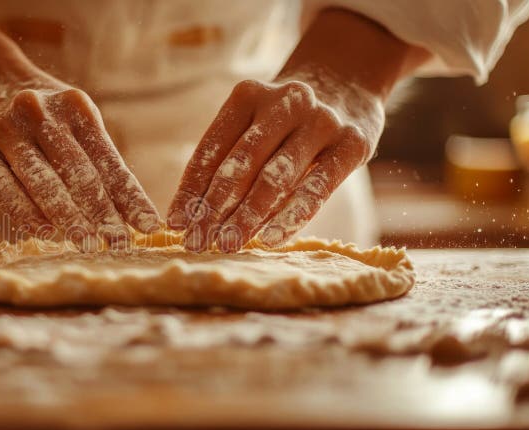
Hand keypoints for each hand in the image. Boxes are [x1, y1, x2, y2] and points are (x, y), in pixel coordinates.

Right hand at [0, 70, 160, 249]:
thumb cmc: (43, 113)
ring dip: (68, 217)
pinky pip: (2, 186)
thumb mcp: (73, 119)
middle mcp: (41, 114)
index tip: (150, 226)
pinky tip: (44, 234)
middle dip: (102, 212)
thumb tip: (129, 211)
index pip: (109, 160)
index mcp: (75, 106)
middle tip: (121, 244)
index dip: (130, 196)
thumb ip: (96, 158)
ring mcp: (6, 128)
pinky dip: (24, 212)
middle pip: (77, 172)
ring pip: (41, 181)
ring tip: (88, 244)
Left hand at [167, 73, 383, 251]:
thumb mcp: (254, 123)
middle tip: (197, 241)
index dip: (191, 189)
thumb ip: (230, 159)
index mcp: (249, 94)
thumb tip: (191, 217)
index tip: (175, 224)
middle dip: (214, 207)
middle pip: (241, 162)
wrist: (348, 85)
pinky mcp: (353, 143)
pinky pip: (317, 187)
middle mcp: (286, 101)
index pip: (212, 148)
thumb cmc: (284, 121)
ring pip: (276, 175)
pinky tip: (269, 239)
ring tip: (227, 244)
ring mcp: (322, 120)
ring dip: (247, 215)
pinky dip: (291, 216)